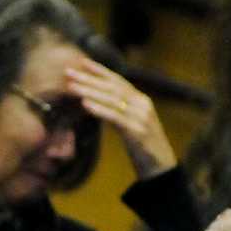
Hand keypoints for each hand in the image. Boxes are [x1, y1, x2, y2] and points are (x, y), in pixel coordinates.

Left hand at [64, 59, 175, 180]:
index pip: (118, 81)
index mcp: (141, 101)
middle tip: (68, 72)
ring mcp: (141, 117)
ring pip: (112, 100)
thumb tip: (97, 103)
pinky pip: (115, 117)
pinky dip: (99, 109)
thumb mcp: (132, 126)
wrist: (161, 169)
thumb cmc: (144, 149)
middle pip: (112, 87)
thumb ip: (119, 112)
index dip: (100, 71)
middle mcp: (142, 105)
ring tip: (72, 87)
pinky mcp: (138, 132)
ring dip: (90, 91)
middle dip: (89, 79)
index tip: (81, 62)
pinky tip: (85, 104)